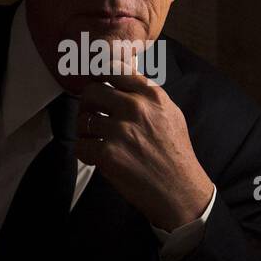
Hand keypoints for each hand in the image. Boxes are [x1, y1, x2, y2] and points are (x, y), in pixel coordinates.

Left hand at [74, 54, 213, 231]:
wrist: (180, 191)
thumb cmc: (175, 155)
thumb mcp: (171, 114)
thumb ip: (148, 94)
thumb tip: (125, 74)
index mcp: (152, 95)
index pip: (114, 69)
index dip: (99, 76)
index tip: (96, 86)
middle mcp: (136, 108)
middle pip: (91, 91)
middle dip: (87, 105)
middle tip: (93, 117)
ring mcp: (121, 130)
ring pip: (82, 120)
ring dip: (85, 132)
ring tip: (98, 141)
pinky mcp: (108, 153)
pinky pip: (80, 145)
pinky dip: (85, 153)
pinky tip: (98, 158)